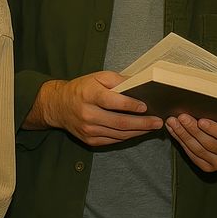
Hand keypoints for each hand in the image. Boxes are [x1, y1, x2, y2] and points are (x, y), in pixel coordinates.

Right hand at [27, 71, 162, 145]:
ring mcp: (88, 130)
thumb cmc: (81, 89)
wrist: (58, 106)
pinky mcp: (90, 140)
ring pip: (118, 134)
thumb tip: (139, 84)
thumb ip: (117, 80)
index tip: (145, 106)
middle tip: (158, 121)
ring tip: (152, 127)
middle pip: (119, 122)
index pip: (111, 101)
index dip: (129, 105)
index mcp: (89, 95)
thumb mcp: (97, 77)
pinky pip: (113, 140)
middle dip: (142, 123)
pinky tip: (138, 131)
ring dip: (138, 131)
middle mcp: (87, 114)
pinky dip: (128, 136)